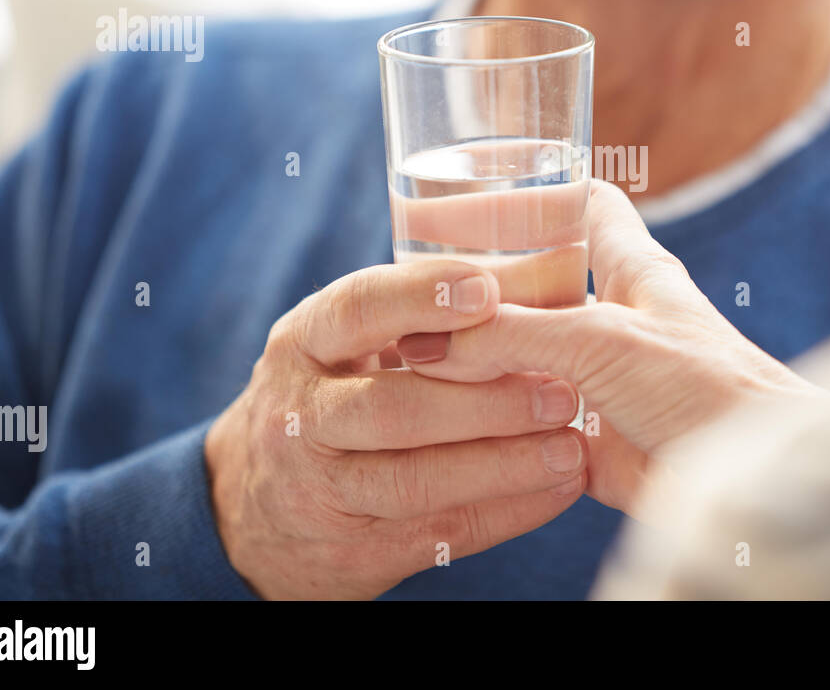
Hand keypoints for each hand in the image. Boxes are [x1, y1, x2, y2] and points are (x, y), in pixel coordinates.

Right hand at [204, 261, 586, 598]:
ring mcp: (324, 490)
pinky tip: (561, 490)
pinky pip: (441, 532)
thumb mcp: (340, 344)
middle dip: (484, 402)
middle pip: (393, 409)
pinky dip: (509, 512)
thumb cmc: (332, 397)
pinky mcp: (359, 550)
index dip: (422, 298)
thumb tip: (524, 279)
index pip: (357, 309)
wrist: (257, 515)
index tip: (489, 291)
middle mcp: (302, 416)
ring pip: (417, 481)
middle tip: (561, 391)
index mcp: (304, 343)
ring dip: (504, 465)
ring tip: (571, 448)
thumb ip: (409, 316)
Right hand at [397, 180, 812, 517]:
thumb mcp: (602, 340)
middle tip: (424, 293)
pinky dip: (500, 432)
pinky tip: (457, 429)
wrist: (758, 483)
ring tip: (422, 362)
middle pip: (543, 284)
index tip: (478, 187)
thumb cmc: (708, 387)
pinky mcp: (602, 443)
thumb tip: (430, 341)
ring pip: (531, 361)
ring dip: (485, 366)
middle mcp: (619, 319)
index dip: (536, 187)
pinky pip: (535, 430)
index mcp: (633, 271)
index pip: (585, 202)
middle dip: (485, 289)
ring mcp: (610, 382)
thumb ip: (514, 334)